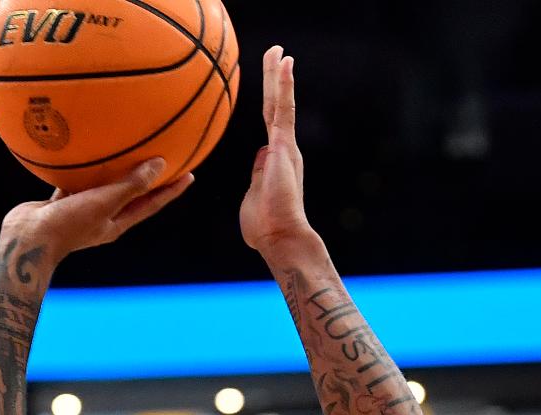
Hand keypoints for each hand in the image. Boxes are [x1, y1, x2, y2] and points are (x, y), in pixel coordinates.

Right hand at [0, 158, 194, 259]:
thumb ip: (131, 184)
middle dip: (146, 179)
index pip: (151, 204)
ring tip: (124, 151)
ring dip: (113, 172)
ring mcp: (80, 211)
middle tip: (163, 159)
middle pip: (130, 195)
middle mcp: (100, 218)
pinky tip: (80, 153)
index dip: (171, 190)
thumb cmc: (69, 224)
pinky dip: (80, 169)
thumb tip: (160, 164)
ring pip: (102, 188)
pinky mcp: (60, 203)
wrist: (28, 238)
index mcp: (116, 223)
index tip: (190, 174)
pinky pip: (75, 182)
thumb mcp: (105, 202)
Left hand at [241, 46, 316, 253]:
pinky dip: (285, 86)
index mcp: (274, 159)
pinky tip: (285, 64)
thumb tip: (260, 159)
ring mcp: (285, 145)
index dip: (269, 103)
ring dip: (279, 76)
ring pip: (280, 103)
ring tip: (279, 51)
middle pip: (274, 106)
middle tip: (276, 54)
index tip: (269, 86)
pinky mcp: (284, 145)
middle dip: (274, 80)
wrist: (279, 237)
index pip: (269, 123)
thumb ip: (258, 177)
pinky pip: (284, 109)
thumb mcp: (254, 197)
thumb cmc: (264, 227)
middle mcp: (283, 148)